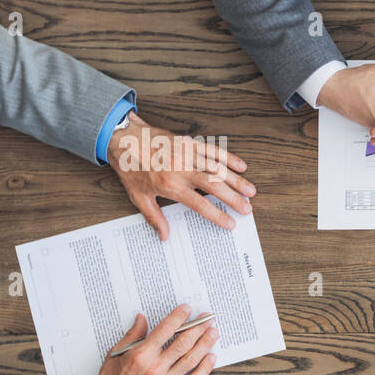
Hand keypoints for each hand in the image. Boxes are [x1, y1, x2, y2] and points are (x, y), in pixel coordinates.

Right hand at [90, 305, 217, 374]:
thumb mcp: (115, 354)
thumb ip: (132, 335)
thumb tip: (142, 318)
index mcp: (140, 355)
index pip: (164, 330)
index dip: (178, 317)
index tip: (186, 309)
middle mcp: (155, 368)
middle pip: (183, 343)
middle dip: (198, 328)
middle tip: (207, 318)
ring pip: (191, 360)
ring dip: (205, 344)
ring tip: (213, 333)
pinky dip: (205, 368)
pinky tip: (211, 357)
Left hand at [110, 111, 255, 240]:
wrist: (122, 139)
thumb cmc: (130, 168)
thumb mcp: (138, 197)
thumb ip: (154, 217)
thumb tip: (164, 236)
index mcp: (170, 186)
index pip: (200, 204)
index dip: (217, 215)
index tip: (230, 223)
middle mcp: (182, 170)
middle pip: (215, 187)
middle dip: (234, 199)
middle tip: (247, 209)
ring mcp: (187, 155)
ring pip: (218, 169)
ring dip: (237, 181)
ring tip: (251, 191)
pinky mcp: (189, 143)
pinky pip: (213, 150)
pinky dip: (229, 158)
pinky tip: (241, 166)